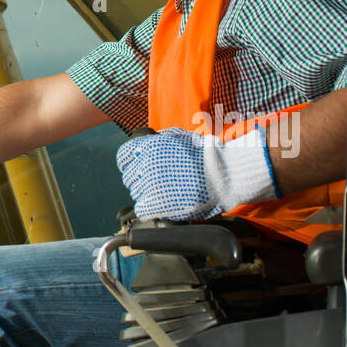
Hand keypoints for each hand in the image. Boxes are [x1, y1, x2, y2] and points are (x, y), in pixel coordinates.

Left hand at [115, 127, 277, 220]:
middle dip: (140, 179)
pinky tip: (159, 206)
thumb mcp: (179, 137)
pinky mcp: (158, 204)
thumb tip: (148, 140)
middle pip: (130, 177)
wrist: (222, 174)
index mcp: (149, 146)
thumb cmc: (205, 155)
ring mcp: (151, 184)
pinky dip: (148, 210)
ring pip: (136, 193)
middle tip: (154, 183)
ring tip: (163, 193)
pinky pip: (142, 210)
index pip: (123, 157)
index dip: (129, 163)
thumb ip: (159, 139)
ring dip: (146, 194)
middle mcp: (146, 164)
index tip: (135, 168)